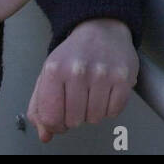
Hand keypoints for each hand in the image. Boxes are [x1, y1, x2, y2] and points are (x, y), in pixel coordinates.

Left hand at [27, 18, 137, 140]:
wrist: (101, 28)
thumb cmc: (73, 54)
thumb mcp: (48, 74)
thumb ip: (40, 107)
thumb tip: (45, 135)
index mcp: (54, 69)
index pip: (50, 117)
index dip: (55, 124)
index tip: (59, 118)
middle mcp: (77, 70)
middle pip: (74, 121)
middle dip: (75, 115)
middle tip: (78, 99)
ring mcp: (102, 73)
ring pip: (95, 118)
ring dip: (93, 112)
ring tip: (92, 93)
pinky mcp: (123, 77)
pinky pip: (114, 112)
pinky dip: (110, 108)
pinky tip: (106, 92)